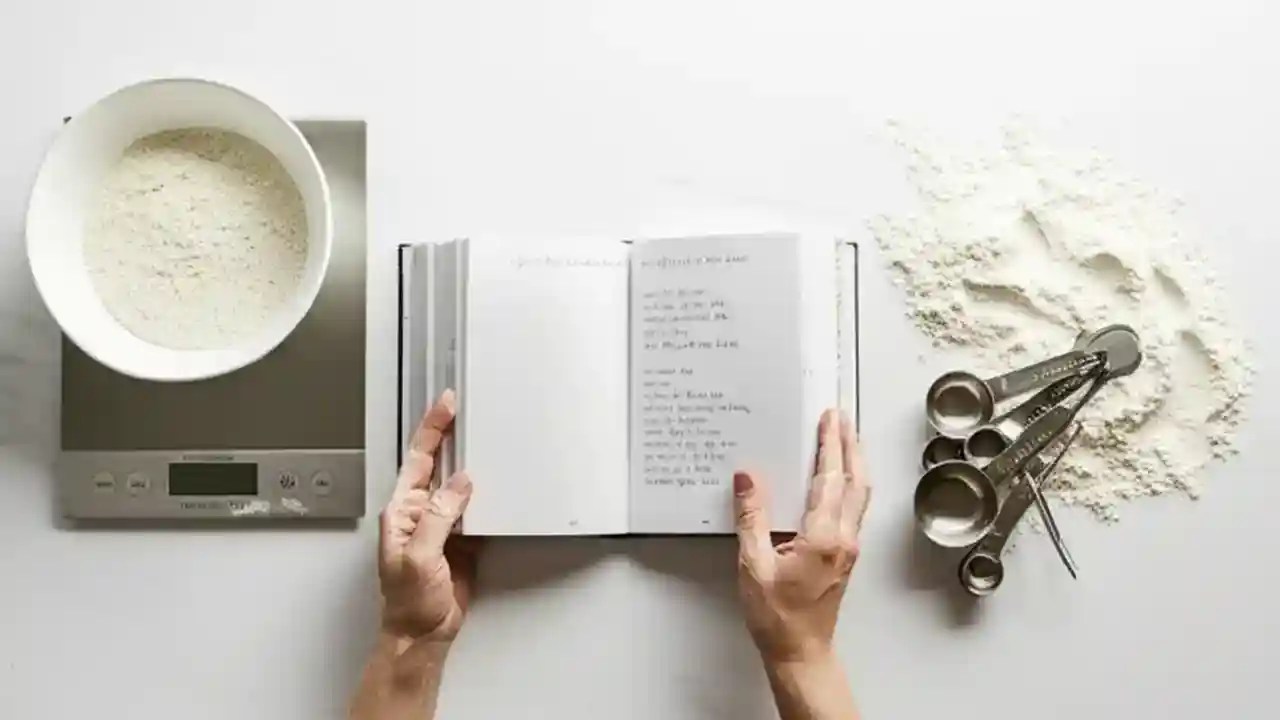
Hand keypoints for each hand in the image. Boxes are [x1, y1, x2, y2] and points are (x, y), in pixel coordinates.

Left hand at [379, 390, 476, 643]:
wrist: (423, 633)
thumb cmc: (408, 603)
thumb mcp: (418, 556)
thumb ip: (438, 517)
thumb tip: (459, 484)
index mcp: (402, 511)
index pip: (418, 459)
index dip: (432, 430)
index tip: (446, 405)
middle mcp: (419, 512)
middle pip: (437, 463)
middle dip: (450, 434)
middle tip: (465, 408)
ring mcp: (441, 525)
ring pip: (458, 483)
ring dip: (471, 461)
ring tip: (484, 436)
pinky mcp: (461, 539)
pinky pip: (475, 508)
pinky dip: (487, 492)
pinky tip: (496, 482)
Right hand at [733, 409, 870, 663]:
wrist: (800, 653)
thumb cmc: (777, 618)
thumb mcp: (753, 566)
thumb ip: (751, 518)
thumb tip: (748, 478)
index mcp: (824, 538)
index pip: (831, 480)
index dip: (830, 446)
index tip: (828, 419)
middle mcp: (844, 540)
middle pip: (856, 481)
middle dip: (850, 445)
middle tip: (842, 417)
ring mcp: (849, 548)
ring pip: (861, 495)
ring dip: (855, 463)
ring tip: (847, 438)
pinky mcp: (846, 556)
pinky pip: (855, 509)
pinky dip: (852, 484)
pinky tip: (841, 480)